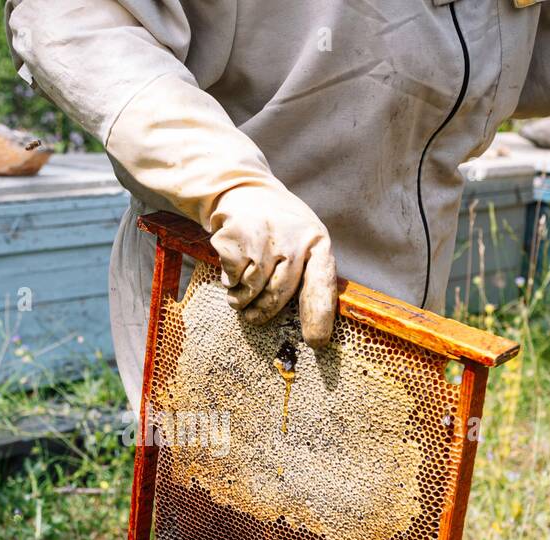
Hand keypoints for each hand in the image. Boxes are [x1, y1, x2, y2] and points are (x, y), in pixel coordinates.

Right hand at [207, 183, 337, 347]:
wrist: (244, 189)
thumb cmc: (278, 228)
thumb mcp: (302, 241)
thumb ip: (308, 272)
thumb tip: (313, 329)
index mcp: (316, 241)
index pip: (321, 283)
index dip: (319, 315)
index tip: (315, 342)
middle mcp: (294, 238)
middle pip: (278, 294)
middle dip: (263, 312)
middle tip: (253, 318)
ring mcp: (265, 235)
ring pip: (251, 288)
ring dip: (241, 297)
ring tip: (239, 290)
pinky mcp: (238, 234)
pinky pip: (232, 276)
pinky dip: (228, 279)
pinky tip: (232, 266)